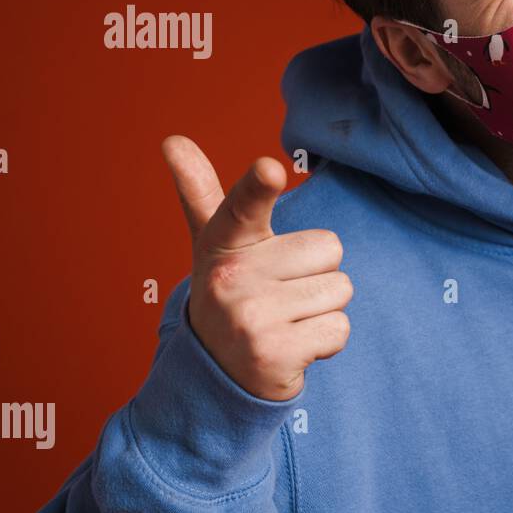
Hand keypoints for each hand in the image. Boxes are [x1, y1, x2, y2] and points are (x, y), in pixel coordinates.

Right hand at [162, 136, 351, 399]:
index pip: (245, 207)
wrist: (216, 373)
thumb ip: (200, 191)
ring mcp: (250, 317)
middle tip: (280, 296)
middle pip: (330, 249)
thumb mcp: (215, 243)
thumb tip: (172, 139)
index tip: (269, 169)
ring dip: (323, 311)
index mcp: (224, 242)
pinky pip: (339, 329)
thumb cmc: (230, 293)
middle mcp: (231, 277)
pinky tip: (293, 348)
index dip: (258, 187)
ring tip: (285, 322)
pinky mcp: (273, 354)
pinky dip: (326, 343)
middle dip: (317, 275)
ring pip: (340, 291)